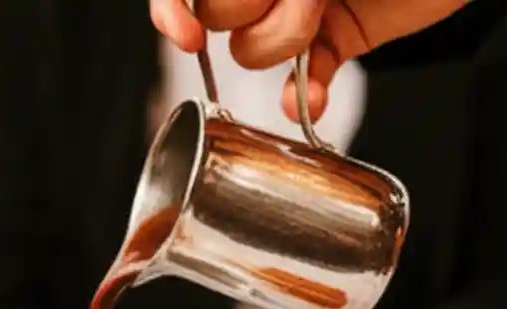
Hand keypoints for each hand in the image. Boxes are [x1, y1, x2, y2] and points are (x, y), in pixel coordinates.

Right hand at [149, 0, 466, 119]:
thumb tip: (217, 13)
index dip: (171, 12)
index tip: (188, 38)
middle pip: (216, 20)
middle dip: (252, 17)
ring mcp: (298, 11)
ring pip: (252, 54)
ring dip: (285, 45)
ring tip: (321, 15)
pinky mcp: (334, 42)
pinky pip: (301, 84)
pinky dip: (306, 96)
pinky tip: (314, 100)